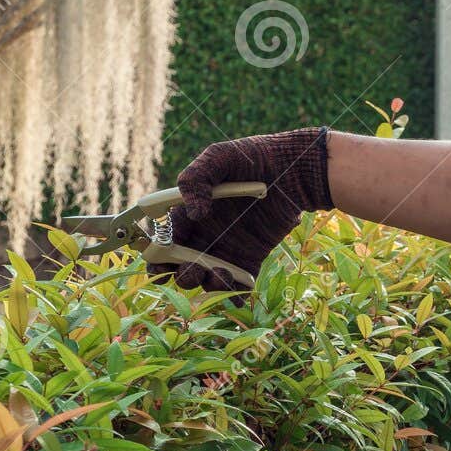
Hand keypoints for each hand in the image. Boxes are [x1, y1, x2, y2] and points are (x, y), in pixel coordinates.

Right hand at [168, 127, 333, 290]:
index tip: (161, 259)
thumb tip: (194, 214)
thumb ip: (197, 179)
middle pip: (179, 266)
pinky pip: (237, 285)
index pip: (163, 240)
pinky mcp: (249, 260)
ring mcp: (225, 250)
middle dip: (179, 274)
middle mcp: (203, 235)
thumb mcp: (220, 156)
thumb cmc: (253, 158)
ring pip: (205, 279)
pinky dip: (235, 294)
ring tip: (220, 273)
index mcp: (188, 213)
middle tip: (192, 268)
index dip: (157, 254)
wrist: (293, 171)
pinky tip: (238, 289)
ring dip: (206, 284)